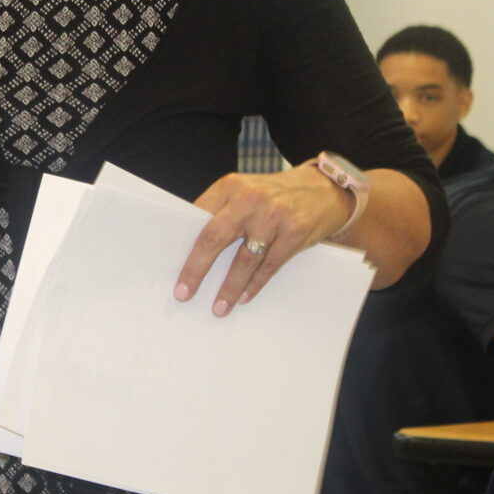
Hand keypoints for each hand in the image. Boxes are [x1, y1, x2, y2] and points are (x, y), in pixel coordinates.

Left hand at [173, 166, 352, 315]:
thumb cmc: (275, 195)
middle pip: (215, 238)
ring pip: (244, 259)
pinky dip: (254, 285)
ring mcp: (274, 216)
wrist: (325, 189)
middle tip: (183, 294)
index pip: (197, 217)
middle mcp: (250, 199)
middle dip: (197, 269)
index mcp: (230, 186)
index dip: (182, 244)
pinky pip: (269, 266)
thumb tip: (190, 248)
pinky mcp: (295, 233)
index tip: (168, 267)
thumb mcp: (245, 192)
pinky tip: (243, 298)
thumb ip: (221, 212)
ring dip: (229, 287)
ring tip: (218, 307)